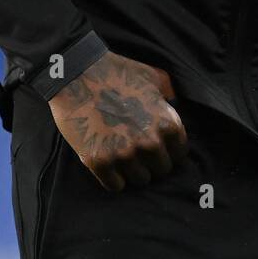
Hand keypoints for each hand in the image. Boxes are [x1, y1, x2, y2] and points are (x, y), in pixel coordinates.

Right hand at [47, 51, 188, 191]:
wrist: (77, 74)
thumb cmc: (117, 72)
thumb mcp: (153, 76)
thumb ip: (169, 94)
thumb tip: (175, 106)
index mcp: (167, 123)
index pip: (180, 154)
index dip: (169, 150)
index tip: (158, 147)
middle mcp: (150, 142)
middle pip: (161, 171)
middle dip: (152, 162)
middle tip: (138, 151)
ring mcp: (125, 154)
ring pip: (140, 180)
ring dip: (133, 171)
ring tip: (123, 156)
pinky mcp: (100, 162)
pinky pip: (116, 186)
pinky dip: (113, 178)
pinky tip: (109, 163)